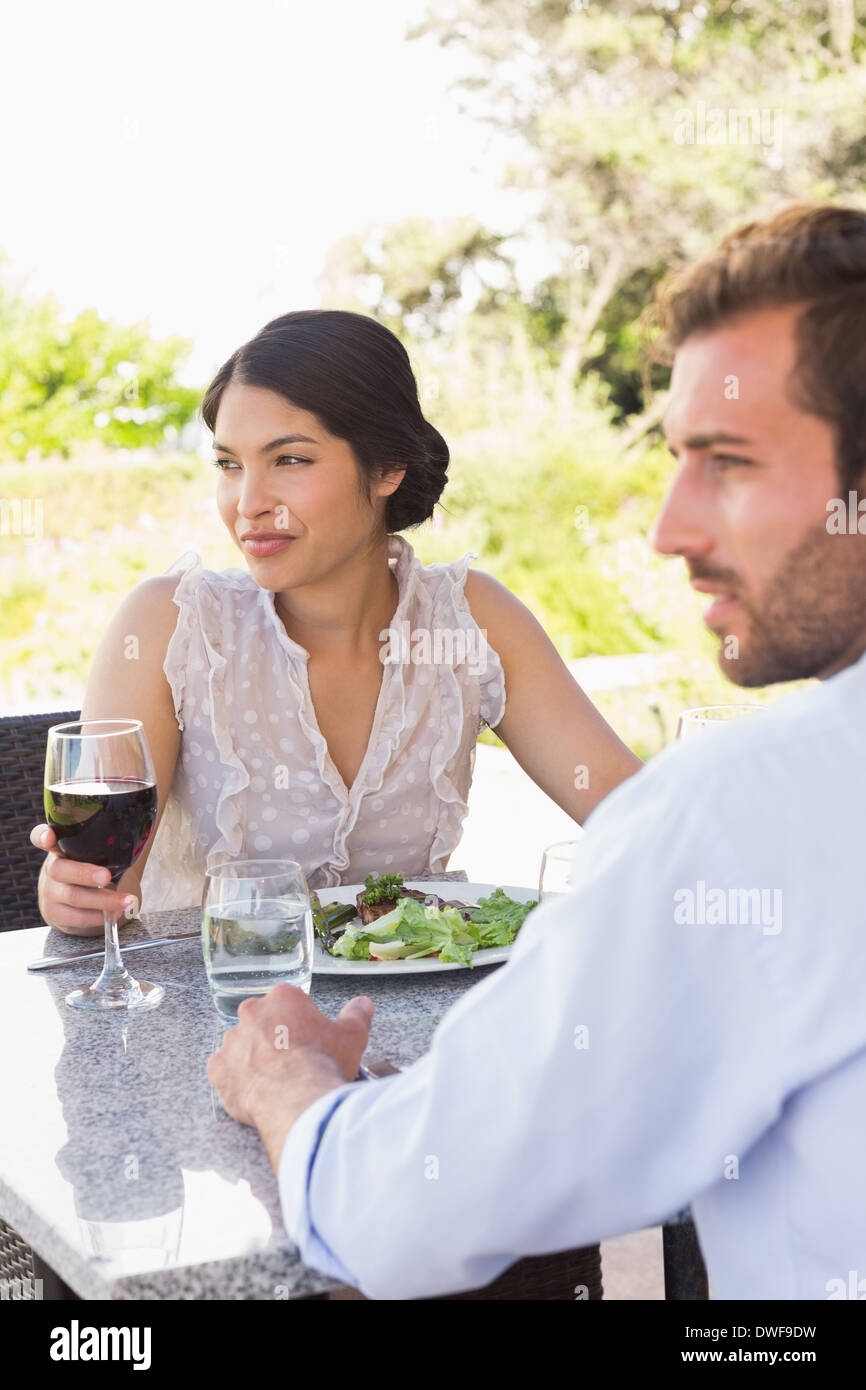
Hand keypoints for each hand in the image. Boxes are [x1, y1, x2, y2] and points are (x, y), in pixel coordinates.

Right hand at [31, 824, 138, 936]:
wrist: (69, 901)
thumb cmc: (87, 869)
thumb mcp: (91, 853)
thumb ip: (108, 840)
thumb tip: (148, 820)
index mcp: (58, 847)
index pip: (40, 836)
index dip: (43, 836)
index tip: (50, 836)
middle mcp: (51, 869)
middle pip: (60, 870)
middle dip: (85, 873)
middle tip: (106, 877)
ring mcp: (50, 892)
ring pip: (73, 896)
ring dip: (103, 900)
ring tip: (127, 900)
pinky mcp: (55, 913)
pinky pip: (77, 917)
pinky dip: (99, 916)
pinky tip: (115, 912)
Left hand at [207, 984, 374, 1166]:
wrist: (298, 1100)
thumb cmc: (323, 1063)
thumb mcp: (352, 1036)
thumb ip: (356, 1016)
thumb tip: (363, 1004)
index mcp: (283, 998)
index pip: (289, 1002)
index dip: (301, 1021)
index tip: (308, 1038)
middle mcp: (252, 1012)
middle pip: (262, 1020)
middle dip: (274, 1036)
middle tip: (292, 1059)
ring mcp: (232, 1040)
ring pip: (241, 1044)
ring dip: (252, 1056)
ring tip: (273, 1079)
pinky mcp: (218, 1068)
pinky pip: (223, 1069)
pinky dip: (234, 1078)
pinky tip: (253, 1089)